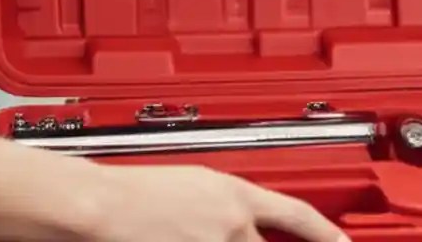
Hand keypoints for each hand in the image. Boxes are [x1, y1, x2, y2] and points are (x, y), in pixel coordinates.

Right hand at [80, 165, 345, 241]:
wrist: (94, 205)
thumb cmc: (127, 192)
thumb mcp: (189, 185)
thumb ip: (223, 207)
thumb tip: (240, 222)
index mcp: (232, 194)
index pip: (298, 216)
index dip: (327, 234)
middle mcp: (230, 224)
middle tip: (262, 241)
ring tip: (190, 235)